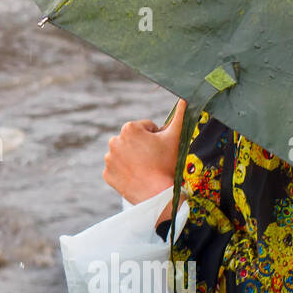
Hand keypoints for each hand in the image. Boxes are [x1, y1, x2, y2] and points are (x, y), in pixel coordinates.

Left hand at [102, 99, 186, 219]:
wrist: (158, 195)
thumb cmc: (168, 163)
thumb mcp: (175, 137)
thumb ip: (180, 114)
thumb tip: (185, 97)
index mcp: (129, 128)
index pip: (147, 129)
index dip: (157, 138)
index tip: (160, 150)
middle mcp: (114, 140)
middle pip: (134, 141)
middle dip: (144, 147)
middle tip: (154, 161)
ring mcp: (108, 158)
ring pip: (125, 155)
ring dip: (134, 159)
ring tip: (146, 169)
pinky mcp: (107, 174)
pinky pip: (117, 170)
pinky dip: (126, 172)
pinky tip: (137, 177)